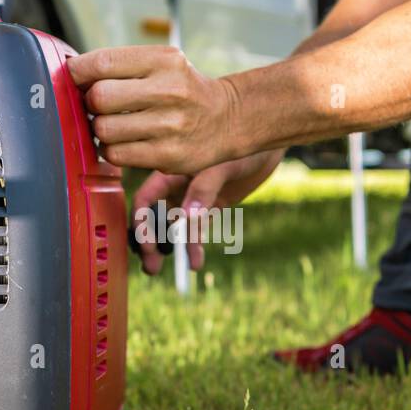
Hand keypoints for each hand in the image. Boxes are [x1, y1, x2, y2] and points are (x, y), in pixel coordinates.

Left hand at [67, 46, 242, 173]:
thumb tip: (71, 73)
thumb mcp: (162, 62)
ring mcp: (169, 126)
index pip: (102, 62)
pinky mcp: (168, 156)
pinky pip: (116, 155)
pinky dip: (111, 150)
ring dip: (100, 129)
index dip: (77, 72)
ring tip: (114, 124)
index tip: (75, 77)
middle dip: (90, 102)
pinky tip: (124, 142)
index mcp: (164, 60)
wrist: (227, 119)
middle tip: (99, 105)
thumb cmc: (183, 89)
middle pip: (98, 97)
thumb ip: (121, 65)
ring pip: (104, 129)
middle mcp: (169, 91)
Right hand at [130, 149, 283, 273]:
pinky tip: (195, 263)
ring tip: (169, 270)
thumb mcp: (222, 162)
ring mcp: (191, 197)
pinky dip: (194, 247)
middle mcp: (176, 185)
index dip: (141, 223)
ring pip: (174, 229)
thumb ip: (204, 187)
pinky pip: (196, 231)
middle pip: (153, 218)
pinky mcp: (209, 207)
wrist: (269, 141)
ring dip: (171, 250)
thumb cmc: (242, 139)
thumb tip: (186, 218)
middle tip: (152, 267)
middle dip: (150, 243)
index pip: (145, 199)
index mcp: (169, 170)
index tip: (147, 245)